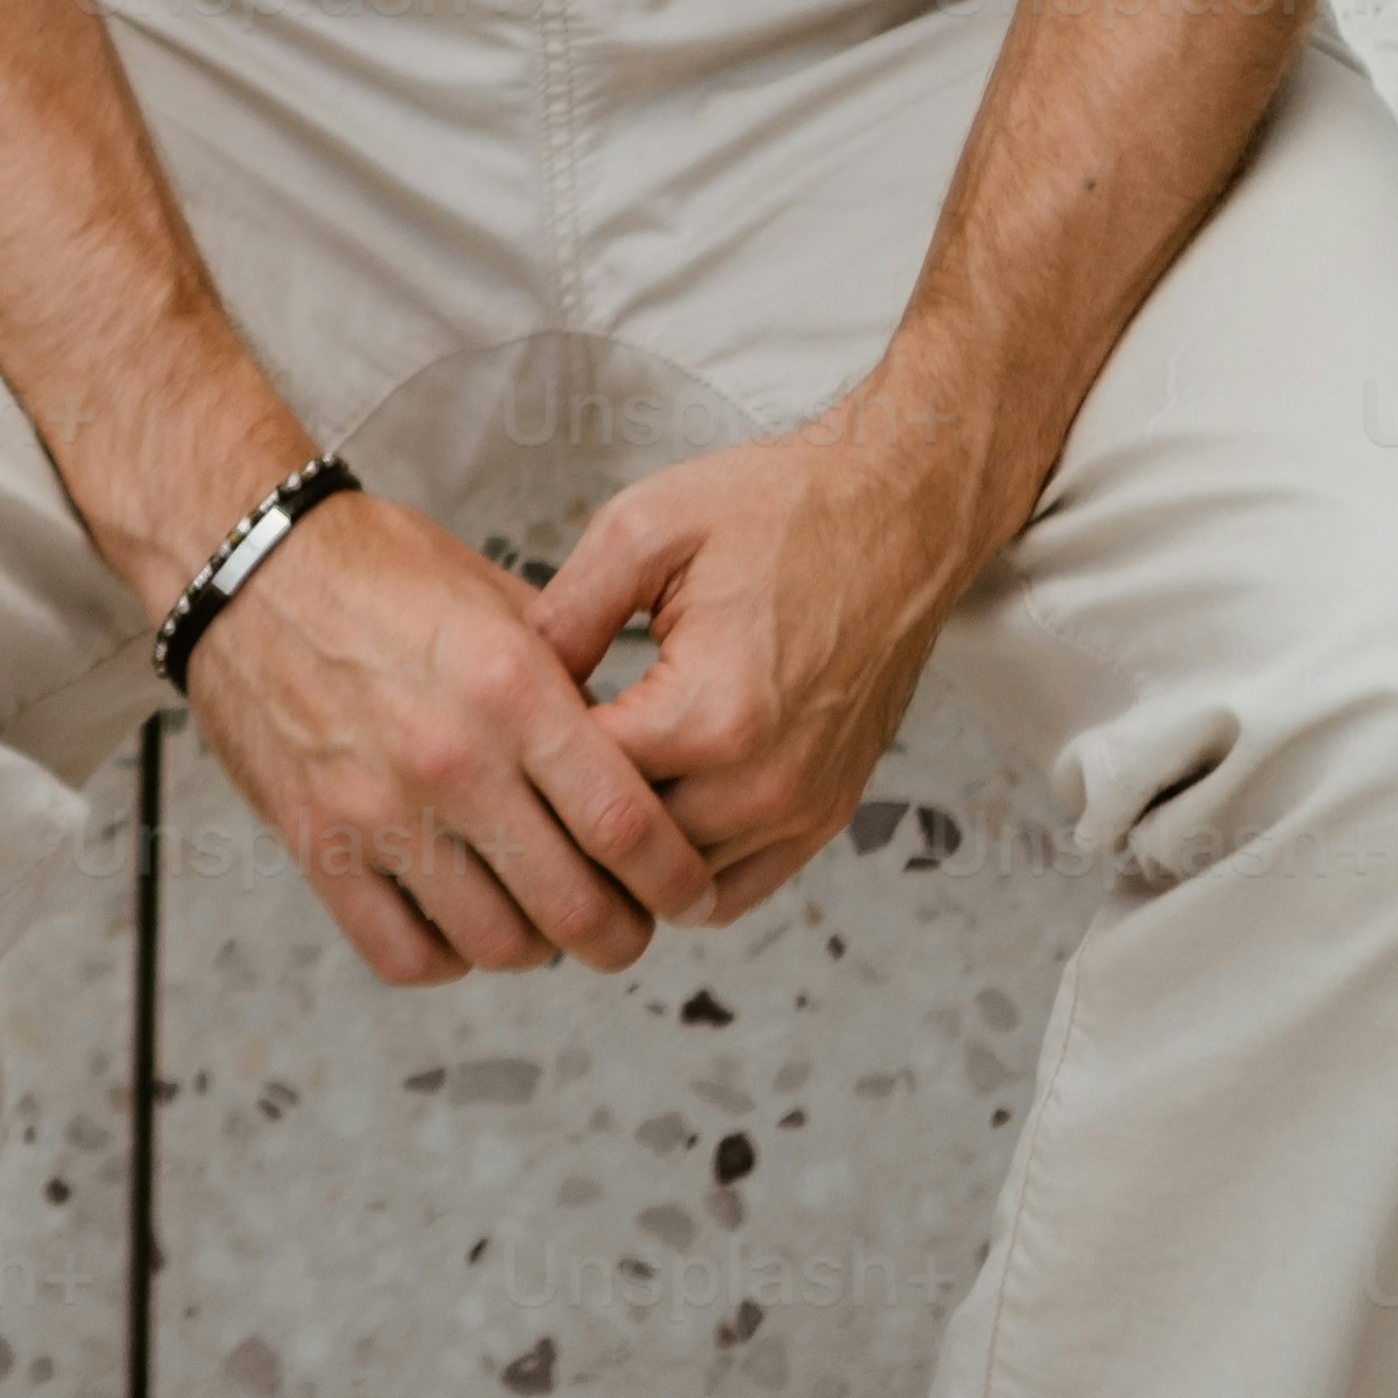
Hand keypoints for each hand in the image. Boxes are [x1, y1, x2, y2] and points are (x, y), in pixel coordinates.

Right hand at [183, 484, 722, 987]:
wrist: (249, 566)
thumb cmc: (382, 571)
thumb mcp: (499, 600)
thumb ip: (571, 683)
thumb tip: (639, 760)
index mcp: (511, 685)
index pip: (624, 821)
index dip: (675, 878)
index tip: (693, 895)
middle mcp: (451, 757)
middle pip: (572, 907)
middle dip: (622, 935)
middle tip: (632, 927)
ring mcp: (379, 809)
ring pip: (496, 944)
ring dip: (539, 949)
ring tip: (547, 920)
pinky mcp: (318, 844)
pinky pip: (404, 953)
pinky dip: (450, 957)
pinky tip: (465, 920)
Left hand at [525, 421, 981, 922]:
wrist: (898, 512)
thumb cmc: (777, 509)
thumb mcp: (645, 529)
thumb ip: (565, 615)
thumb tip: (507, 689)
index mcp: (710, 714)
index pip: (580, 791)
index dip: (525, 763)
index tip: (499, 731)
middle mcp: (761, 784)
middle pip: (622, 855)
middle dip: (565, 819)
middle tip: (525, 771)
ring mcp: (800, 809)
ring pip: (673, 886)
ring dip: (623, 855)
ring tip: (582, 792)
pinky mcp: (825, 815)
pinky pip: (734, 888)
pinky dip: (682, 871)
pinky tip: (649, 815)